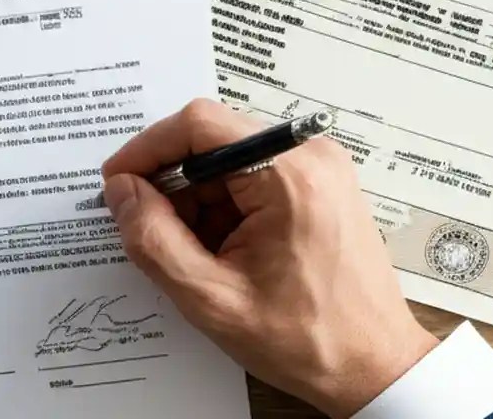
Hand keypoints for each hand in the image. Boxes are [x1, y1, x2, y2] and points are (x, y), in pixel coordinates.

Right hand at [102, 100, 436, 417]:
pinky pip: (251, 175)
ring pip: (227, 159)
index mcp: (290, 175)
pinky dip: (223, 207)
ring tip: (197, 256)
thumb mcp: (211, 298)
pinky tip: (221, 252)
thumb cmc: (309, 340)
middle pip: (211, 139)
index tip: (118, 183)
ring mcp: (318, 167)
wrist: (374, 367)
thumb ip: (154, 239)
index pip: (199, 124)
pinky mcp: (318, 184)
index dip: (146, 149)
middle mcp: (310, 156)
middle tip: (152, 232)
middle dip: (171, 184)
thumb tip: (120, 192)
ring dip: (197, 201)